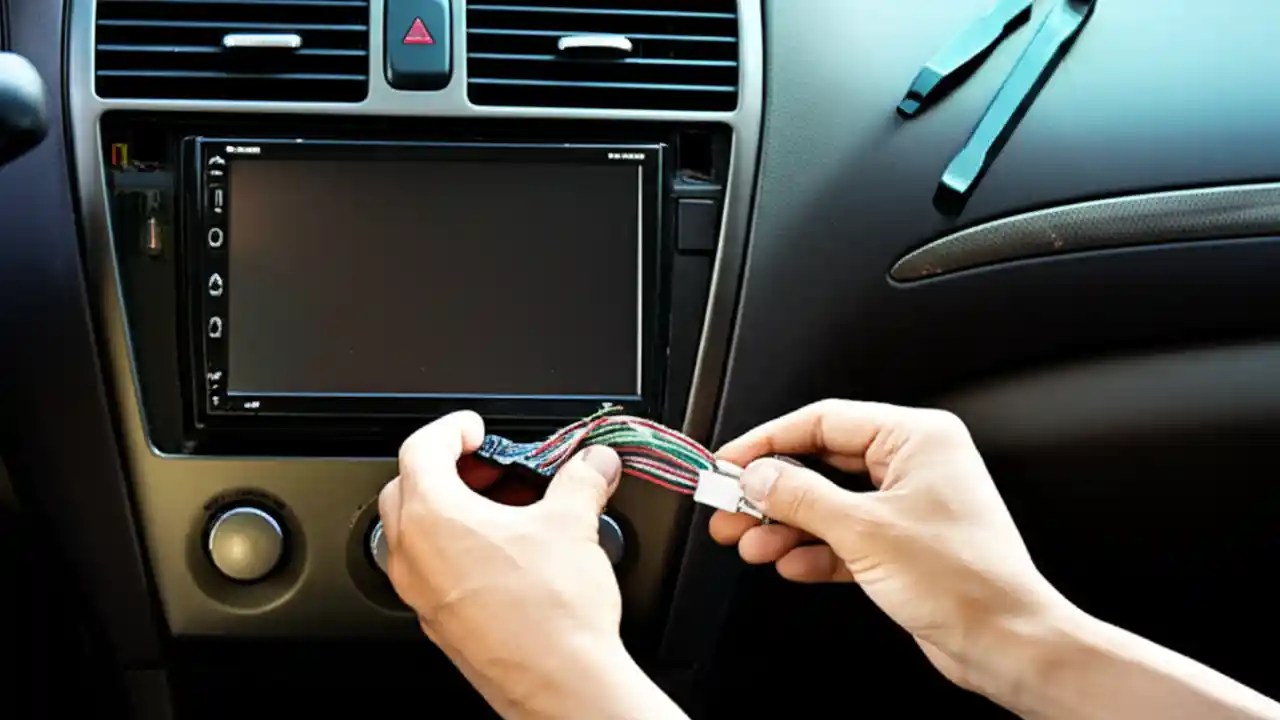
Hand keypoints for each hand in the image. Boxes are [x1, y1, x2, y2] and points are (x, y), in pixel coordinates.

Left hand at [379, 411, 685, 719]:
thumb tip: (593, 462)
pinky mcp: (439, 622)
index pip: (420, 449)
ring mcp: (422, 594)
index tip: (476, 429)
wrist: (560, 683)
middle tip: (487, 466)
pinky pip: (431, 571)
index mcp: (434, 518)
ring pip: (415, 534)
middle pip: (406, 488)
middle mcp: (415, 556)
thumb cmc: (552, 613)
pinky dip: (456, 550)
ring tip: (502, 511)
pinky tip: (504, 555)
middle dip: (445, 468)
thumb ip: (581, 478)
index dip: (450, 428)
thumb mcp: (573, 523)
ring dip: (450, 511)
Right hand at [709, 400, 1067, 696]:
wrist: (1006, 642)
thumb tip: (758, 476)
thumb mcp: (864, 531)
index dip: (770, 441)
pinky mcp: (903, 545)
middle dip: (772, 491)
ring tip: (749, 541)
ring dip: (786, 524)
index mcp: (917, 438)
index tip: (731, 462)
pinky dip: (814, 549)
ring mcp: (908, 505)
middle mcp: (914, 464)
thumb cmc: (964, 580)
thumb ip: (801, 498)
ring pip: (829, 503)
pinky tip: (788, 563)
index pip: (825, 422)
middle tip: (730, 508)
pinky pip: (845, 536)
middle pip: (822, 463)